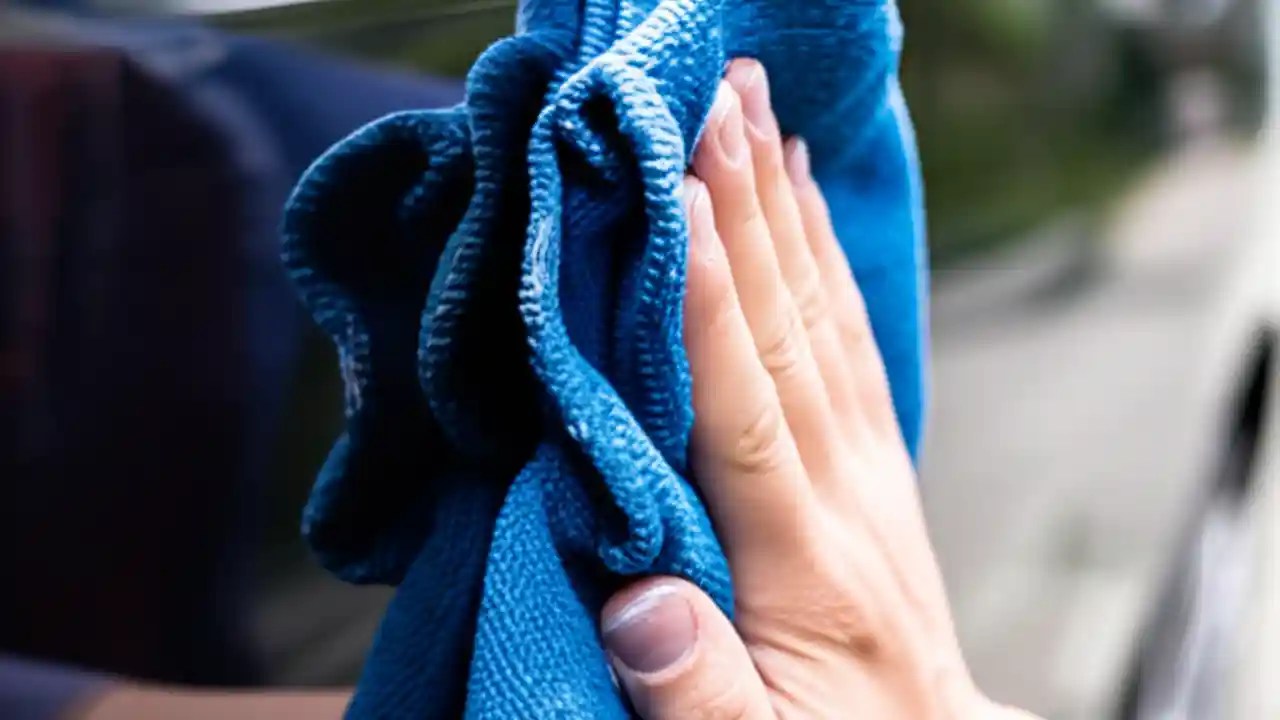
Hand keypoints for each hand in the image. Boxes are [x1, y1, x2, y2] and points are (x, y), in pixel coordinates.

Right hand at [599, 60, 1037, 719]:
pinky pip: (851, 342)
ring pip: (824, 318)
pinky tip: (801, 202)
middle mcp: (844, 493)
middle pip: (790, 332)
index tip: (677, 203)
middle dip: (746, 212)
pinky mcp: (874, 461)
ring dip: (785, 212)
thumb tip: (636, 604)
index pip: (749, 407)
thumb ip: (696, 690)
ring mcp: (868, 469)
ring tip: (753, 117)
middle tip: (711, 102)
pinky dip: (821, 260)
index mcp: (801, 561)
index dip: (710, 305)